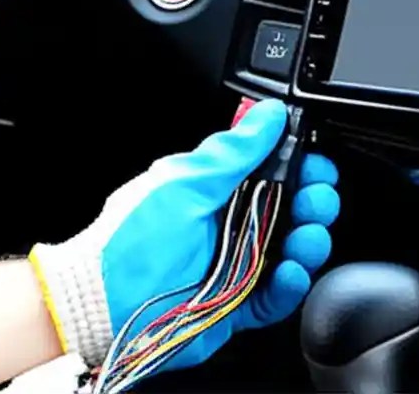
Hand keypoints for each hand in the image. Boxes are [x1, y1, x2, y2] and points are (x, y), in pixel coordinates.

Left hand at [28, 100, 340, 370]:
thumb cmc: (130, 241)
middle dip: (314, 203)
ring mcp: (237, 266)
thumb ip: (233, 151)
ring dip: (309, 242)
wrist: (102, 305)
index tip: (316, 165)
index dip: (302, 167)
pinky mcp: (238, 306)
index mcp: (219, 189)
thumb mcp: (183, 183)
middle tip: (315, 201)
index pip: (276, 170)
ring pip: (293, 251)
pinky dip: (291, 285)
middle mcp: (231, 226)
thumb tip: (268, 113)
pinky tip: (291, 272)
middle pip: (293, 210)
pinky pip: (278, 296)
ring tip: (305, 239)